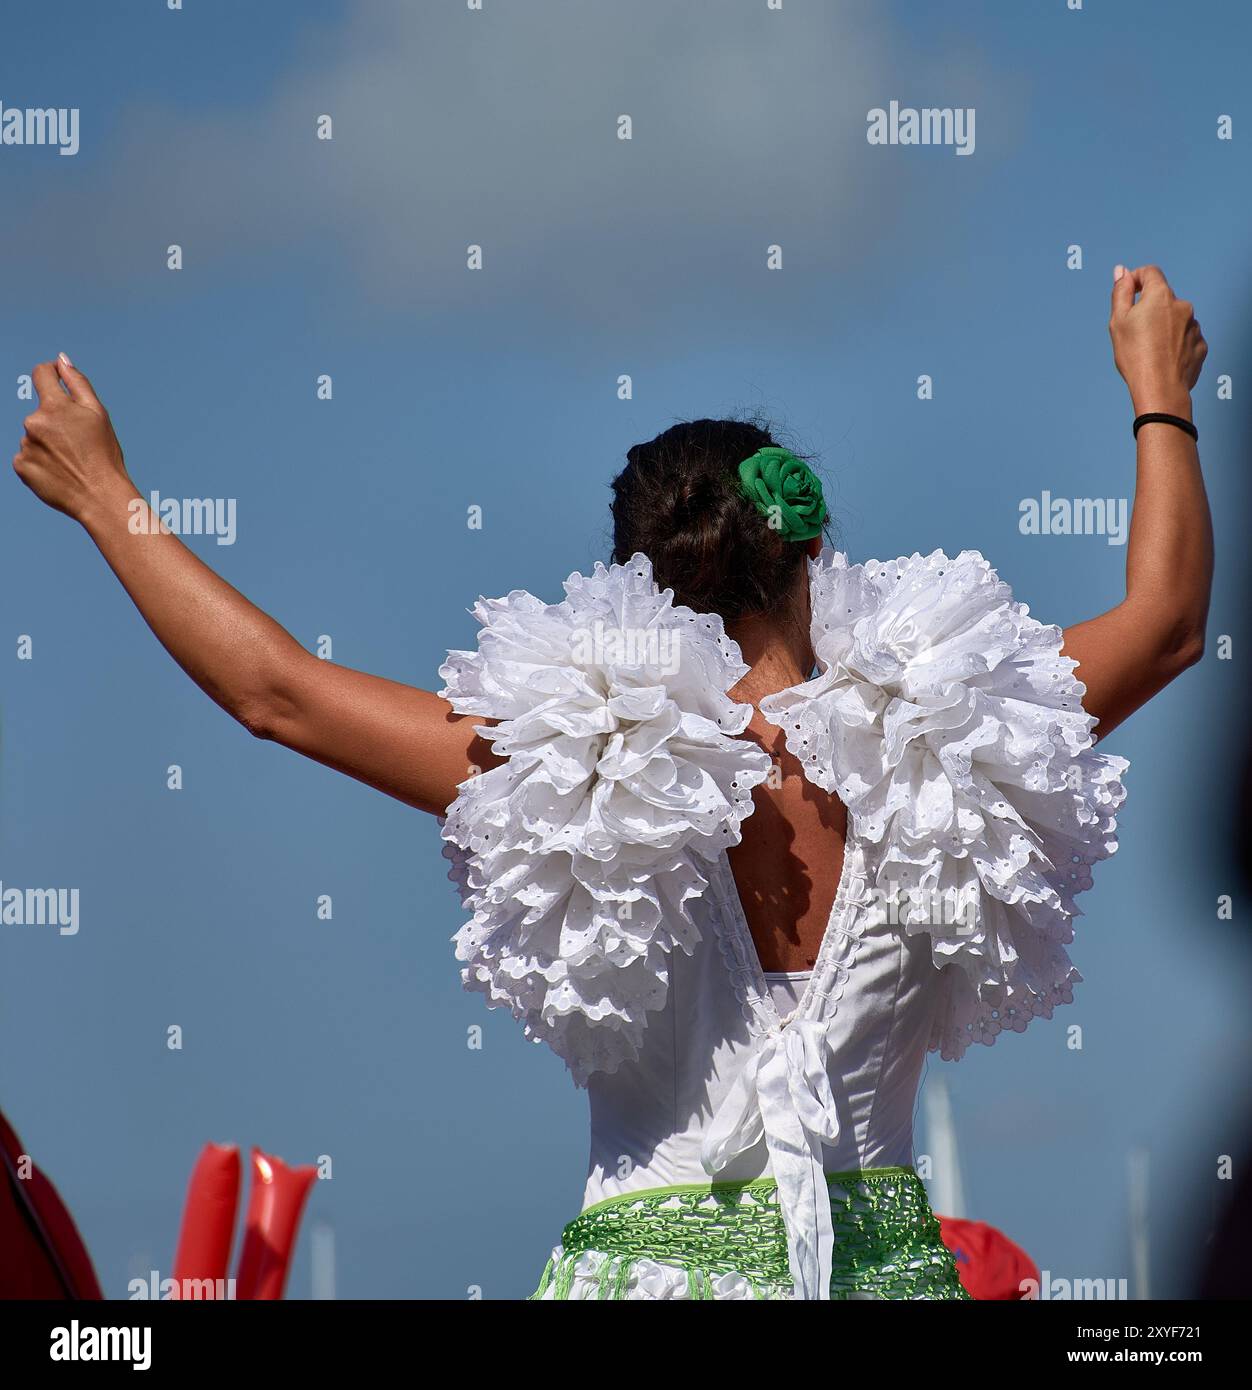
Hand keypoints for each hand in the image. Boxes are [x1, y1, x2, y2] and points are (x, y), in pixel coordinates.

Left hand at [13, 356, 130, 522]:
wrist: (100, 497)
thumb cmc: (105, 455)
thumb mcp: (98, 414)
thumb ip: (77, 382)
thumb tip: (61, 360)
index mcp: (55, 407)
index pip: (41, 374)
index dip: (50, 374)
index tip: (57, 380)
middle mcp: (34, 423)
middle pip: (42, 413)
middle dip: (57, 423)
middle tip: (79, 445)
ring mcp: (25, 446)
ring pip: (35, 436)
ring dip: (49, 444)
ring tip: (70, 463)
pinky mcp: (20, 467)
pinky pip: (27, 457)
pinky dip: (41, 462)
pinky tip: (59, 472)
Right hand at [1109, 265, 1206, 418]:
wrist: (1160, 389)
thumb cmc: (1135, 355)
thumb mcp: (1118, 322)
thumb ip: (1121, 292)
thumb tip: (1121, 271)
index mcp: (1160, 296)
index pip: (1150, 272)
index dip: (1137, 278)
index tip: (1129, 292)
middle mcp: (1182, 306)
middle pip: (1163, 299)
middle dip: (1149, 309)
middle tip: (1135, 333)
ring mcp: (1194, 325)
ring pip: (1175, 319)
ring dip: (1163, 328)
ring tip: (1150, 351)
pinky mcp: (1200, 345)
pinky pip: (1185, 338)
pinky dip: (1174, 344)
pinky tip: (1163, 359)